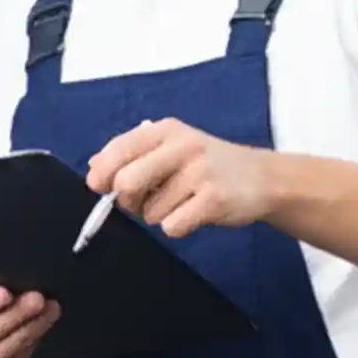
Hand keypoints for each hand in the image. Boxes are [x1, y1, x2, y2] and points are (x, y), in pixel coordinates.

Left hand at [87, 117, 273, 238]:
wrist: (263, 177)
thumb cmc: (207, 165)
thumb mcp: (171, 147)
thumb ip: (133, 154)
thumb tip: (93, 167)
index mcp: (165, 131)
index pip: (118, 149)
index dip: (102, 174)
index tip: (101, 187)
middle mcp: (182, 146)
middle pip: (126, 182)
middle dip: (127, 201)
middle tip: (140, 203)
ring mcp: (200, 172)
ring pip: (149, 212)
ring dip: (158, 216)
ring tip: (182, 202)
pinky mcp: (214, 199)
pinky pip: (172, 226)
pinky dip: (177, 227)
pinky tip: (194, 214)